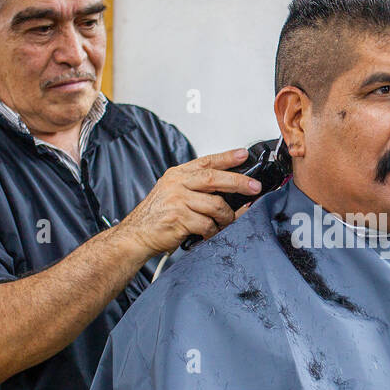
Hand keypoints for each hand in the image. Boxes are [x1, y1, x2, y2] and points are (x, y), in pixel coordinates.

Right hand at [117, 148, 262, 254]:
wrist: (136, 234)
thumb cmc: (156, 216)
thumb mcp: (171, 192)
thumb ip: (194, 186)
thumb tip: (226, 188)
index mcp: (177, 175)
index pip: (206, 161)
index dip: (227, 157)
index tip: (244, 155)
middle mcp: (177, 184)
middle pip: (215, 178)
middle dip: (239, 182)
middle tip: (254, 187)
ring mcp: (178, 200)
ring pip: (215, 205)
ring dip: (225, 217)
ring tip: (225, 222)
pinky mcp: (180, 219)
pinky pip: (207, 224)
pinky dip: (213, 230)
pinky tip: (209, 233)